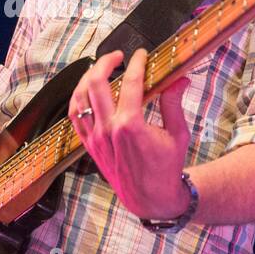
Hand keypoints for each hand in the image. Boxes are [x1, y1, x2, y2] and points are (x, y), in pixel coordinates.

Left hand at [67, 48, 192, 221]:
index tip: (141, 55)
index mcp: (131, 125)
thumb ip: (174, 103)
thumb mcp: (177, 134)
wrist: (149, 198)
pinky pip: (74, 117)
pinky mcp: (89, 145)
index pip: (131, 82)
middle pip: (96, 83)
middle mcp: (108, 129)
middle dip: (105, 62)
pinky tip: (86, 91)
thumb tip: (180, 79)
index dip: (137, 63)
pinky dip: (78, 99)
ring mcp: (95, 138)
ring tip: (99, 69)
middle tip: (117, 56)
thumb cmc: (166, 168)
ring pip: (79, 98)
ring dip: (87, 78)